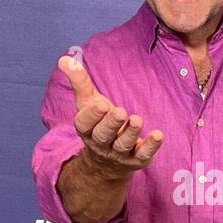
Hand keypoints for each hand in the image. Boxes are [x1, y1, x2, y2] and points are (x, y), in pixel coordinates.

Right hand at [58, 54, 163, 177]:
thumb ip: (79, 82)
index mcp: (86, 129)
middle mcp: (101, 143)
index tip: (101, 103)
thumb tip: (64, 59)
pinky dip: (151, 146)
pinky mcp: (137, 159)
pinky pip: (144, 155)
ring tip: (137, 120)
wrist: (107, 162)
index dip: (92, 115)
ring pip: (123, 145)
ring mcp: (119, 153)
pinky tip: (159, 135)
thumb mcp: (88, 103)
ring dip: (131, 133)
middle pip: (103, 136)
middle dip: (111, 124)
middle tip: (121, 112)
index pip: (84, 124)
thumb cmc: (98, 123)